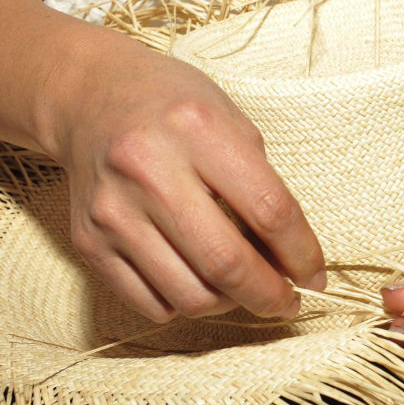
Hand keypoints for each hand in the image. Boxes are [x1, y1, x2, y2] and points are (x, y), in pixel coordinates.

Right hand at [43, 26, 325, 322]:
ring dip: (228, 305)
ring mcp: (113, 210)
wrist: (90, 99)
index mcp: (196, 128)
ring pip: (189, 296)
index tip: (314, 276)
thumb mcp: (230, 120)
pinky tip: (196, 281)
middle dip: (270, 296)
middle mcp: (149, 169)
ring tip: (240, 289)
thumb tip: (289, 262)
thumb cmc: (173, 109)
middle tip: (286, 302)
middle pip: (227, 263)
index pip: (269, 209)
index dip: (302, 253)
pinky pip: (151, 304)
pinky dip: (184, 305)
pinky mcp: (89, 241)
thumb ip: (261, 184)